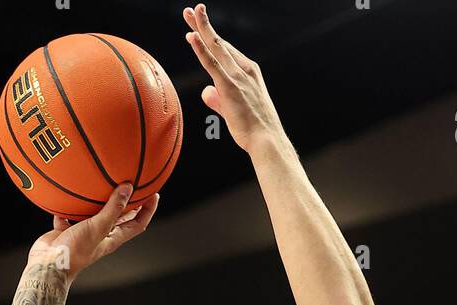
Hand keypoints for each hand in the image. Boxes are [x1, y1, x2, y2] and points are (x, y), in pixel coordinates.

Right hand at [27, 185, 159, 281]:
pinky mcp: (67, 230)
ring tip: (102, 182)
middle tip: (133, 184)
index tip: (154, 193)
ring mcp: (84, 233)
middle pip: (119, 218)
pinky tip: (68, 194)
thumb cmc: (76, 250)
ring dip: (99, 201)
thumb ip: (113, 208)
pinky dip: (70, 206)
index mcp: (113, 238)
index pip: (138, 224)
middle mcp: (101, 236)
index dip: (148, 210)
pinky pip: (70, 215)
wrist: (48, 264)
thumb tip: (128, 188)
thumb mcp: (98, 227)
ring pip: (95, 214)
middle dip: (128, 203)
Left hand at [184, 5, 282, 153]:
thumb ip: (218, 99)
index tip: (197, 27)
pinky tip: (191, 36)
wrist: (267, 141)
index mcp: (249, 72)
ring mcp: (238, 76)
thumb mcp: (233, 111)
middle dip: (203, 25)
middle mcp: (244, 69)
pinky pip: (212, 64)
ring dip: (201, 28)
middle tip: (191, 10)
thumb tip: (206, 91)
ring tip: (189, 12)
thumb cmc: (254, 130)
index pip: (226, 51)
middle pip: (219, 42)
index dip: (210, 38)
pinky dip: (201, 49)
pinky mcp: (230, 87)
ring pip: (216, 47)